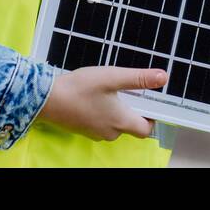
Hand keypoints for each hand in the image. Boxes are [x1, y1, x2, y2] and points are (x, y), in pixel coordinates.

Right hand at [36, 65, 167, 141]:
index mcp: (121, 122)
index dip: (152, 115)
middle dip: (132, 108)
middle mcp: (110, 132)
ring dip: (116, 108)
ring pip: (115, 123)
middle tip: (127, 89)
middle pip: (131, 125)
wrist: (46, 99)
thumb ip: (138, 78)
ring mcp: (96, 133)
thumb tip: (163, 78)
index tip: (149, 99)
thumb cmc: (79, 88)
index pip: (146, 128)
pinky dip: (103, 110)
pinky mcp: (84, 128)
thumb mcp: (112, 77)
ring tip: (109, 89)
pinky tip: (94, 95)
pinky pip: (101, 122)